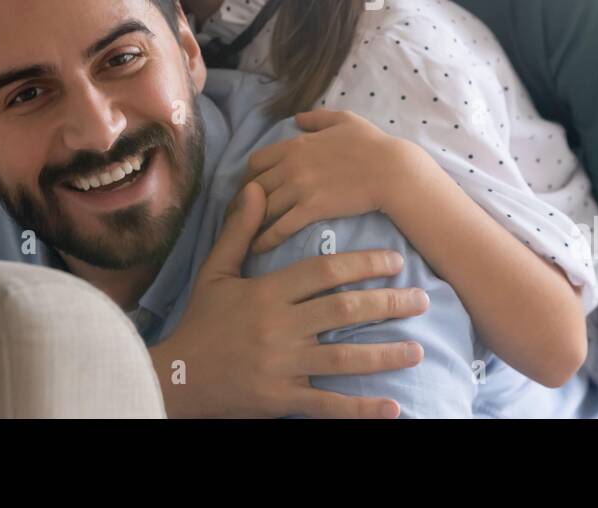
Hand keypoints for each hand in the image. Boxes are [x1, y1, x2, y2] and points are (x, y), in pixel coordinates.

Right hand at [151, 182, 428, 417]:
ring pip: (342, 359)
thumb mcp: (215, 272)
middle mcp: (279, 328)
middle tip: (422, 299)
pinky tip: (392, 408)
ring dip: (384, 354)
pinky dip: (361, 409)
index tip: (396, 260)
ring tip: (418, 349)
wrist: (175, 377)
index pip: (322, 272)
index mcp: (267, 293)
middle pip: (342, 312)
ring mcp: (282, 366)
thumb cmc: (201, 321)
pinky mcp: (282, 399)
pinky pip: (327, 406)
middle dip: (387, 304)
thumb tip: (254, 187)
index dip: (362, 264)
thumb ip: (239, 231)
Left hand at [246, 109, 438, 253]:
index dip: (249, 177)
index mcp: (296, 145)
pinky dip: (266, 238)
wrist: (392, 170)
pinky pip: (280, 226)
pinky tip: (259, 247)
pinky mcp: (312, 209)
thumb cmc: (372, 144)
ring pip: (263, 208)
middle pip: (253, 187)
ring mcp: (300, 188)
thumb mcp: (344, 120)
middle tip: (240, 218)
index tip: (249, 190)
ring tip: (245, 235)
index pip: (256, 162)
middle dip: (243, 203)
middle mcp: (291, 165)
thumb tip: (297, 118)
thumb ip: (317, 118)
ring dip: (251, 223)